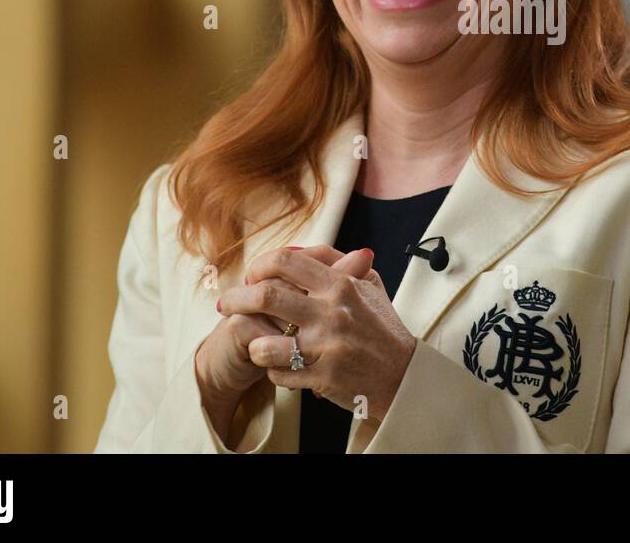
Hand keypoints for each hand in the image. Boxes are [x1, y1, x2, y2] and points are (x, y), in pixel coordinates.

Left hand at [193, 245, 370, 440]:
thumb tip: (295, 251)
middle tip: (226, 304)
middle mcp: (331, 314)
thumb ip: (336, 263)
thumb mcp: (369, 284)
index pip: (285, 262)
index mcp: (341, 285)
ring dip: (252, 341)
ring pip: (264, 343)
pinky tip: (276, 365)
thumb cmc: (382, 327)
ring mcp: (325, 348)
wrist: (402, 375)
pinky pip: (277, 374)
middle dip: (236, 299)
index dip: (259, 266)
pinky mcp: (322, 379)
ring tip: (252, 341)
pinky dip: (271, 369)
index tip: (251, 277)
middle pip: (265, 296)